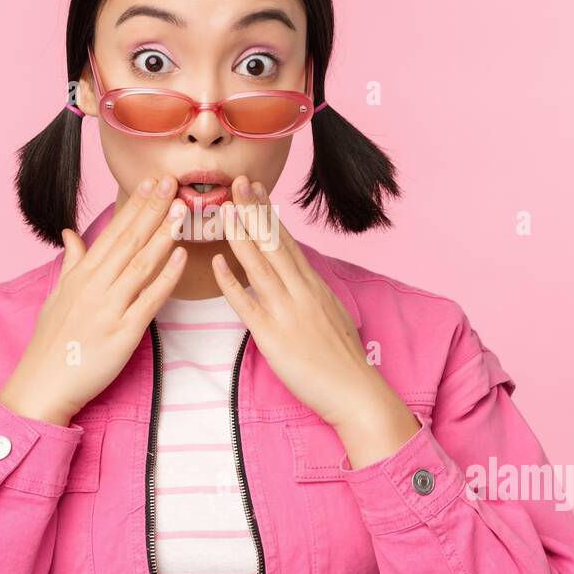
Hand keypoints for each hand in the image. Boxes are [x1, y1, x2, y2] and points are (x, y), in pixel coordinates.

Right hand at [0, 175, 187, 425]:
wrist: (43, 384)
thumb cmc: (50, 342)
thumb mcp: (56, 297)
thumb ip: (71, 264)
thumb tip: (71, 234)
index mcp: (80, 276)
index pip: (112, 233)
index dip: (134, 206)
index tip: (151, 182)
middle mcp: (94, 287)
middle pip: (129, 241)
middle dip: (152, 210)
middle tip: (172, 183)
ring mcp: (109, 309)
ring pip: (141, 264)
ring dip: (163, 235)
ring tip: (182, 211)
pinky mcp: (123, 333)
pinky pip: (149, 300)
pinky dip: (166, 277)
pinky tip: (181, 256)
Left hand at [209, 176, 417, 464]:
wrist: (355, 392)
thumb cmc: (343, 361)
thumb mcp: (332, 316)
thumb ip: (313, 296)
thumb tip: (302, 282)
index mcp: (314, 286)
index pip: (288, 242)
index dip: (269, 214)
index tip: (256, 189)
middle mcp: (301, 292)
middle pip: (274, 243)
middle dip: (255, 210)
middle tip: (239, 181)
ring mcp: (287, 312)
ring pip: (261, 265)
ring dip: (241, 235)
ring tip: (224, 209)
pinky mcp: (274, 336)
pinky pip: (249, 304)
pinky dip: (232, 282)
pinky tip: (218, 264)